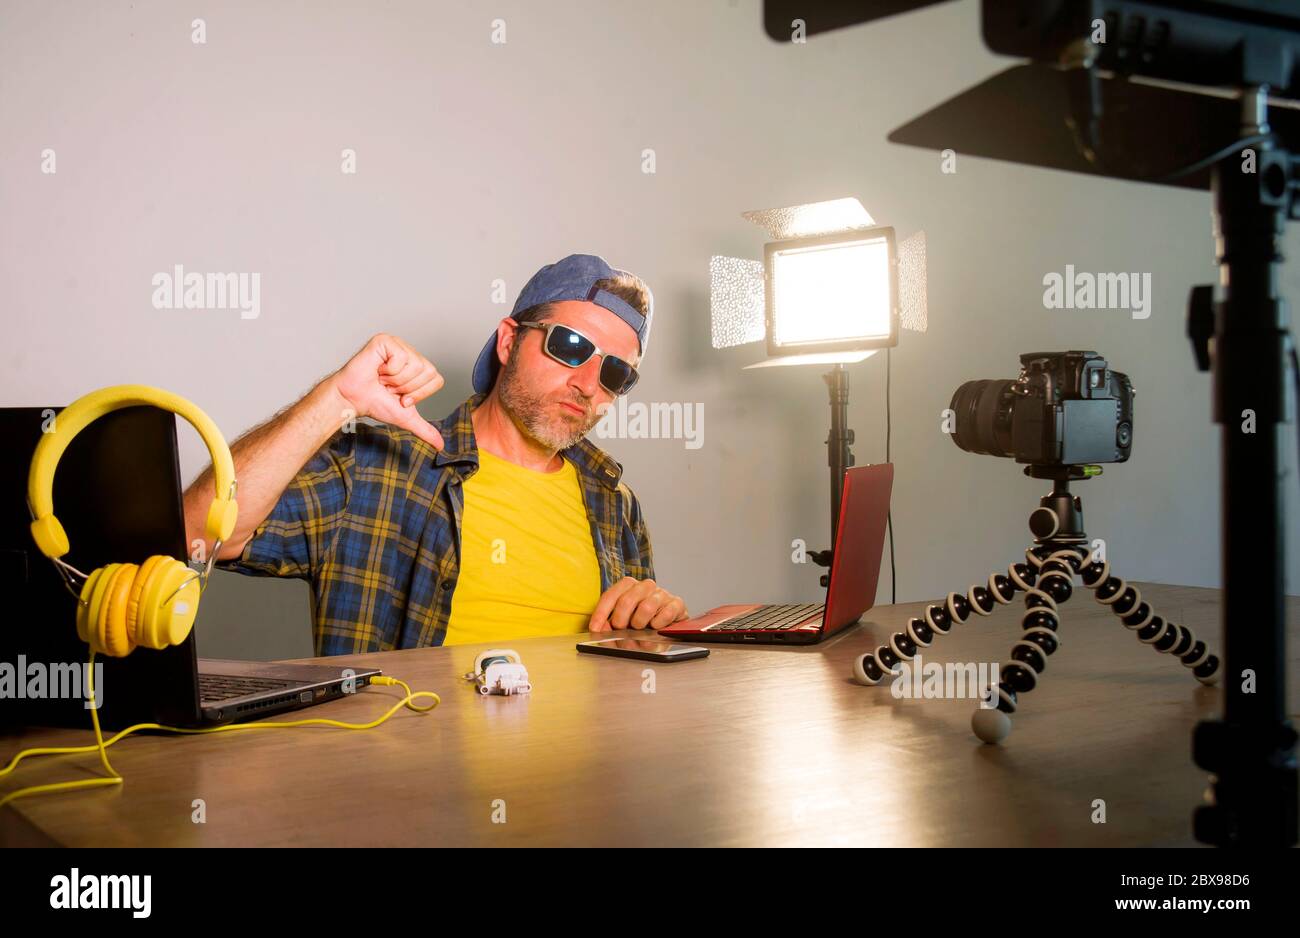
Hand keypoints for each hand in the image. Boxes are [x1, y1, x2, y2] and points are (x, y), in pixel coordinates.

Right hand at [329, 333, 444, 448]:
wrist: (352, 399)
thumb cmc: (375, 403)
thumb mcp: (405, 418)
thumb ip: (424, 429)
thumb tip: (440, 446)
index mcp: (419, 367)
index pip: (437, 379)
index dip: (419, 393)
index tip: (401, 397)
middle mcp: (411, 353)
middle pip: (428, 371)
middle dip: (407, 387)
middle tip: (390, 387)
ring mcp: (398, 344)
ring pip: (415, 365)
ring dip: (396, 380)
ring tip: (382, 379)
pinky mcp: (385, 340)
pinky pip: (400, 358)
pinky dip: (388, 371)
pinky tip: (377, 370)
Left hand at [587, 577, 689, 631]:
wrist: (666, 627)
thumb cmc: (641, 624)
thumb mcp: (622, 624)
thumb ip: (609, 626)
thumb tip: (600, 628)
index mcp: (629, 586)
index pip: (611, 595)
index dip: (601, 613)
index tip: (594, 629)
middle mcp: (645, 586)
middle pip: (627, 600)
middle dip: (620, 620)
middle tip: (621, 630)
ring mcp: (662, 593)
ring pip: (646, 607)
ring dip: (640, 623)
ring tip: (640, 628)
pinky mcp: (677, 603)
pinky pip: (666, 613)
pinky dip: (658, 624)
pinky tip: (656, 627)